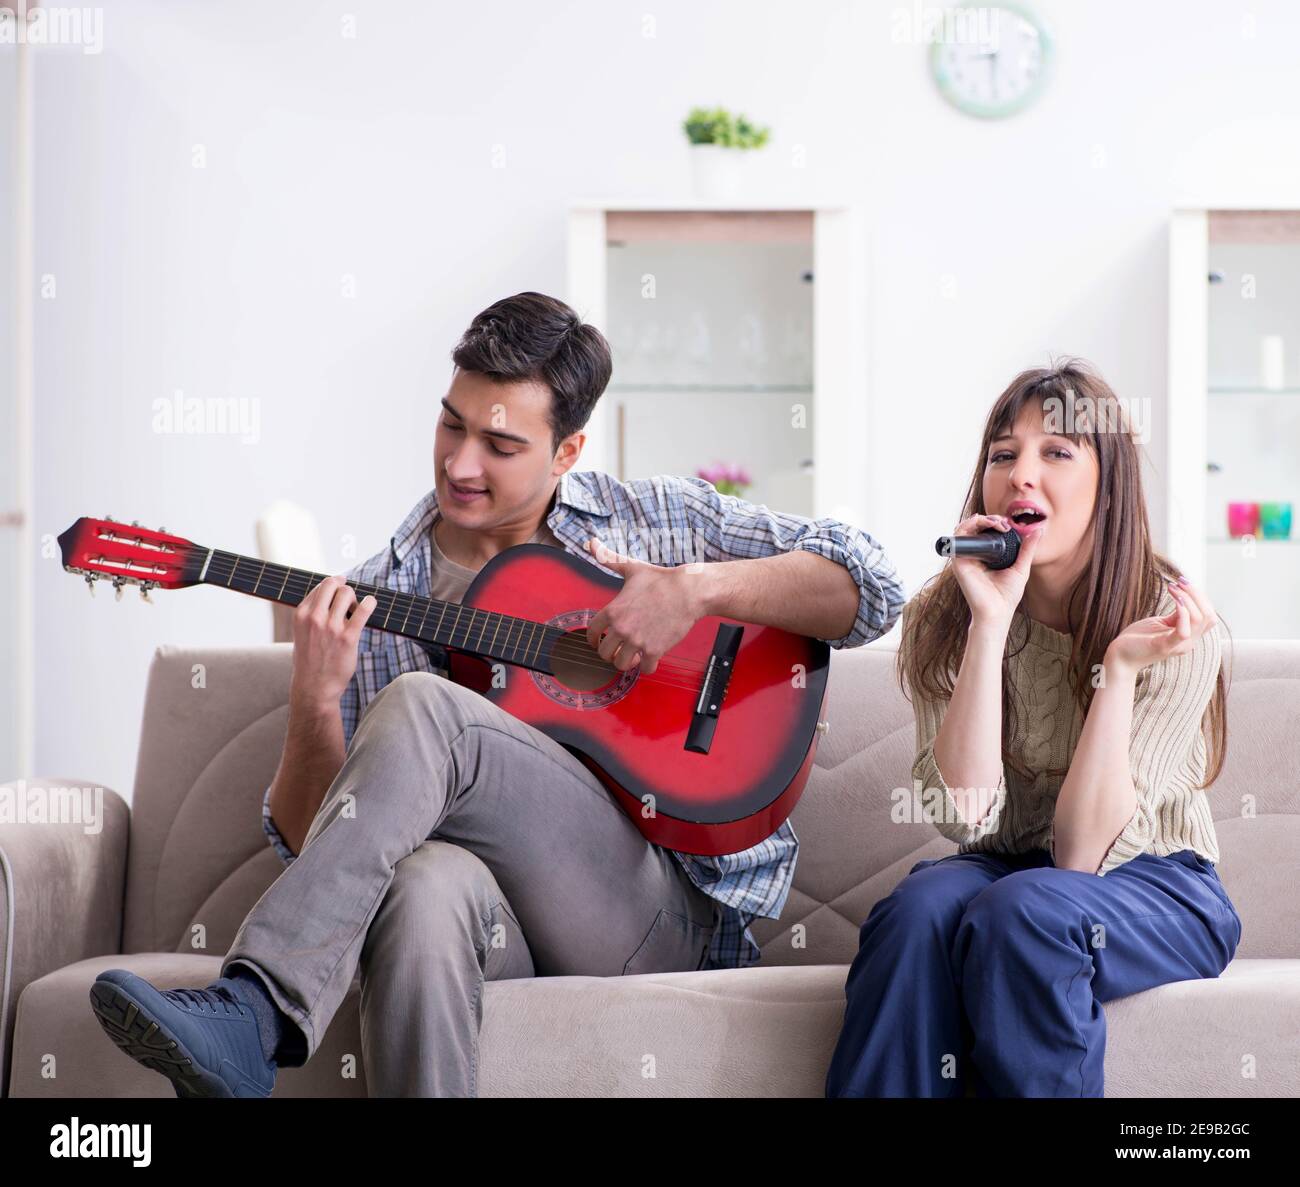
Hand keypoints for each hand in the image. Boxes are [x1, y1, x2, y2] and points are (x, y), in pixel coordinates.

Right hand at [289, 575, 376, 709]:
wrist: (314, 687)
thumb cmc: (310, 660)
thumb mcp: (302, 632)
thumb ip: (312, 612)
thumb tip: (330, 592)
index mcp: (301, 614)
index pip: (320, 586)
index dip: (333, 586)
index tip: (340, 591)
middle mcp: (314, 618)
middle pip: (333, 584)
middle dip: (344, 588)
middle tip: (349, 601)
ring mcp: (331, 627)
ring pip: (348, 593)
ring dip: (355, 599)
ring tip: (355, 612)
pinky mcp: (348, 638)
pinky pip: (364, 609)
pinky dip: (370, 603)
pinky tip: (371, 604)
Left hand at [584, 538, 704, 674]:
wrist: (688, 591)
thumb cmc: (661, 580)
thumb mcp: (631, 567)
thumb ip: (607, 558)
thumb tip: (590, 542)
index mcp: (612, 611)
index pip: (592, 634)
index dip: (594, 640)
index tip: (600, 642)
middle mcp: (622, 628)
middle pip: (604, 653)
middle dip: (610, 653)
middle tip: (619, 649)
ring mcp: (637, 641)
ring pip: (621, 664)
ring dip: (626, 662)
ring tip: (633, 656)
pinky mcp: (654, 650)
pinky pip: (644, 669)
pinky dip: (646, 666)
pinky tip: (649, 658)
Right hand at [944, 513, 1044, 629]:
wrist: (997, 611)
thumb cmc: (1007, 595)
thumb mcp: (1021, 567)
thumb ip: (1027, 549)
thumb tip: (1038, 531)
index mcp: (985, 556)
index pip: (985, 532)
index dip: (994, 522)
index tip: (1008, 524)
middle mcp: (973, 555)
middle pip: (974, 528)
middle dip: (988, 519)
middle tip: (1003, 522)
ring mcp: (965, 557)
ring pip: (964, 528)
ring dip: (979, 519)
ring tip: (996, 522)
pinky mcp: (959, 561)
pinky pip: (959, 537)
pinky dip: (969, 526)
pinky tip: (984, 525)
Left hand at [1105, 576, 1217, 678]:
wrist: (1120, 657)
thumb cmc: (1140, 638)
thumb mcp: (1162, 623)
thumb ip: (1177, 616)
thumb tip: (1186, 598)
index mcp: (1190, 636)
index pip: (1209, 616)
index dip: (1201, 597)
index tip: (1184, 582)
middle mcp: (1189, 642)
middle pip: (1208, 616)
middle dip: (1197, 594)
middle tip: (1180, 581)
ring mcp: (1178, 646)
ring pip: (1199, 619)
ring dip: (1188, 598)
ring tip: (1173, 587)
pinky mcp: (1165, 646)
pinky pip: (1183, 631)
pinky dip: (1183, 612)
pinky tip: (1176, 599)